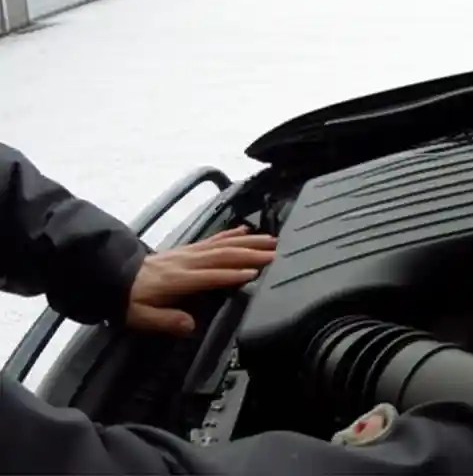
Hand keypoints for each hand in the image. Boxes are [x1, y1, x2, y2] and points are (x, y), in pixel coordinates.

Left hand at [126, 226, 276, 335]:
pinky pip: (213, 239)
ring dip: (249, 242)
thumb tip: (190, 326)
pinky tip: (245, 230)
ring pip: (223, 244)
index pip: (210, 275)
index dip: (232, 274)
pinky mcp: (187, 249)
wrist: (110, 274)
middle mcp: (187, 262)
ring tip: (271, 241)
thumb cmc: (127, 299)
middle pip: (223, 255)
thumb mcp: (140, 316)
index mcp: (178, 279)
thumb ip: (165, 320)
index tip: (256, 273)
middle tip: (276, 254)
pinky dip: (231, 234)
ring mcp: (188, 252)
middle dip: (251, 253)